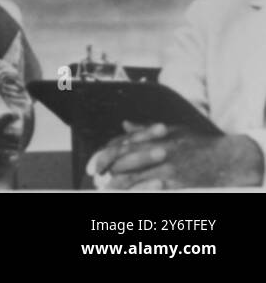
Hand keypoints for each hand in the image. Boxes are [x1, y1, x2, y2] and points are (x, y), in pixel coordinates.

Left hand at [88, 122, 265, 188]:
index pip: (120, 146)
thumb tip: (125, 125)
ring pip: (134, 180)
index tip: (93, 167)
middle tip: (96, 182)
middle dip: (107, 175)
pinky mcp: (177, 185)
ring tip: (106, 192)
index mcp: (154, 137)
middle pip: (123, 164)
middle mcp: (158, 152)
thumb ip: (145, 129)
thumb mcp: (172, 130)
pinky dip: (138, 193)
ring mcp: (167, 169)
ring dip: (118, 187)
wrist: (227, 160)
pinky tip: (129, 196)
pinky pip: (151, 191)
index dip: (103, 157)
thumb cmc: (198, 144)